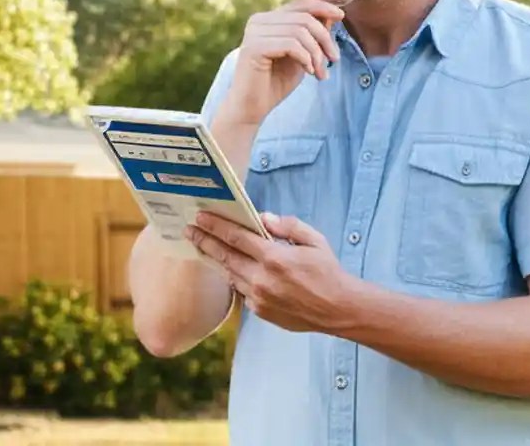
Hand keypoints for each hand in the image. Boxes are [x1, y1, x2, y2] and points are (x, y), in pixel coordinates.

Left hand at [186, 211, 358, 333]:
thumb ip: (287, 226)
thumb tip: (263, 219)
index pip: (236, 237)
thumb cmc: (328, 272)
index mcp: (275, 258)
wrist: (339, 310)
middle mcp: (262, 279)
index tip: (201, 217)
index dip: (216, 226)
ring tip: (204, 247)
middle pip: (225, 256)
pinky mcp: (261, 312)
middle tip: (190, 230)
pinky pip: (241, 291)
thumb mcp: (314, 240)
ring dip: (216, 260)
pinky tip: (231, 269)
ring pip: (230, 274)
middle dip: (205, 241)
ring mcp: (259, 298)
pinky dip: (236, 278)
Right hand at [219, 0, 343, 125]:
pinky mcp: (253, 47)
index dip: (323, 7)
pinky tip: (308, 72)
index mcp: (267, 19)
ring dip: (316, 53)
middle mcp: (258, 21)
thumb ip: (312, 35)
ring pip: (300, 31)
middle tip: (334, 60)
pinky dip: (306, 58)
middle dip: (324, 39)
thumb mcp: (301, 55)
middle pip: (304, 18)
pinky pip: (291, 44)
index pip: (300, 4)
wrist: (251, 108)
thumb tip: (333, 14)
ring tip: (320, 72)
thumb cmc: (275, 83)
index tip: (341, 16)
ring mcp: (254, 32)